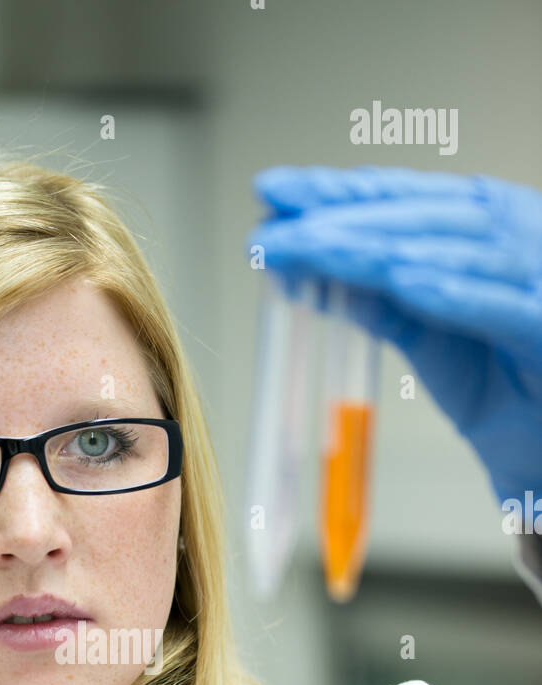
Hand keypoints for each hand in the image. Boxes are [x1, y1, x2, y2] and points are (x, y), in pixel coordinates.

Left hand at [249, 165, 541, 522]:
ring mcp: (539, 276)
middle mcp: (515, 235)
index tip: (270, 192)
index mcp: (482, 230)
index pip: (402, 200)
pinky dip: (453, 291)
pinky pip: (502, 304)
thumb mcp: (430, 341)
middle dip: (341, 215)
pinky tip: (402, 282)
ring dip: (378, 245)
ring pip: (453, 248)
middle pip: (421, 214)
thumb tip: (315, 274)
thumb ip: (384, 304)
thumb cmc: (504, 390)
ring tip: (317, 246)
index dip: (336, 192)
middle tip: (275, 224)